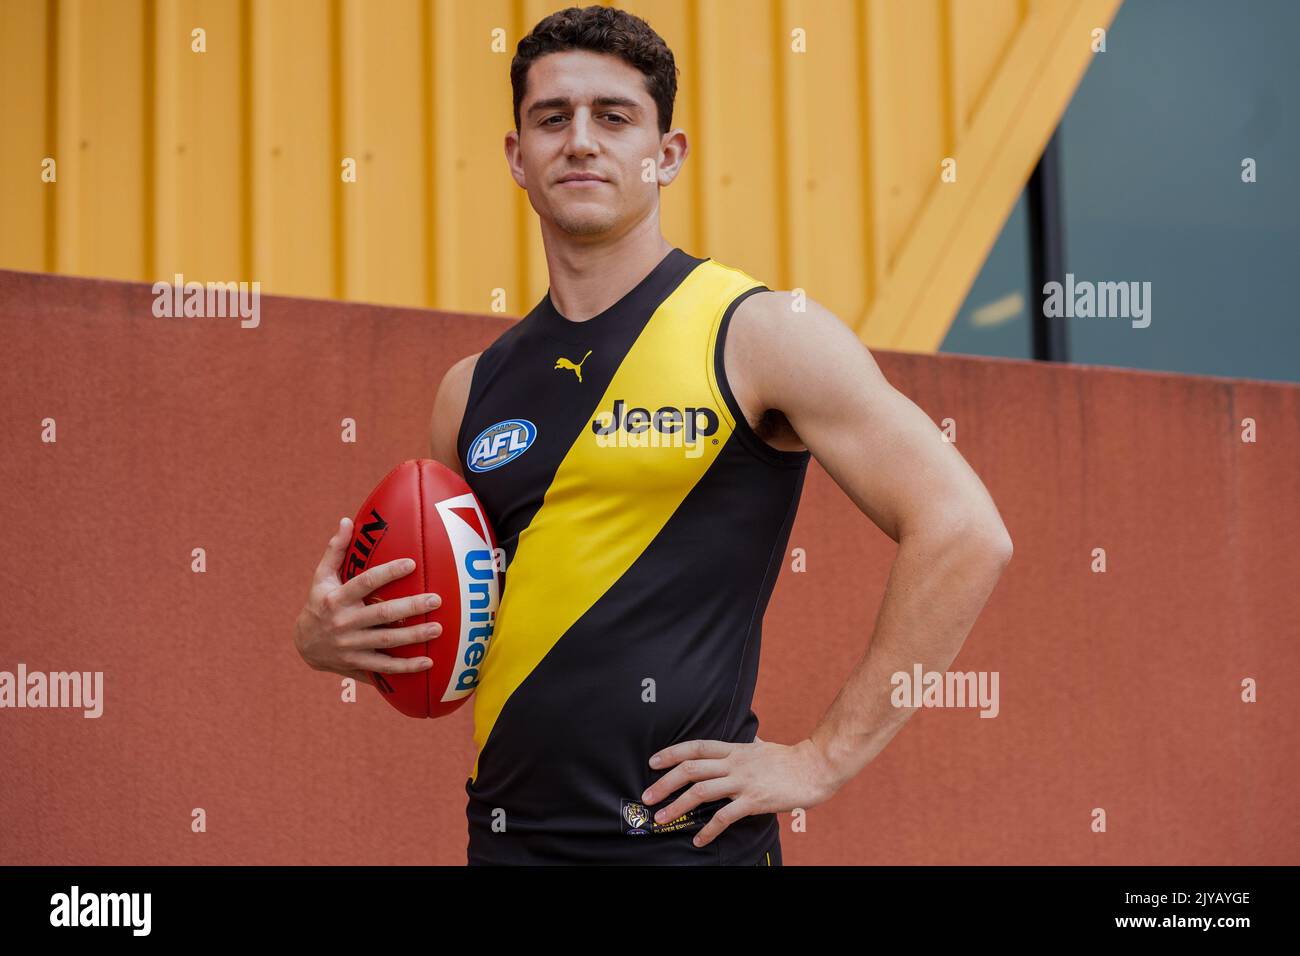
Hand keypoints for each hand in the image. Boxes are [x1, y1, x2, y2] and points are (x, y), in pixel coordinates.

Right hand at [293, 517, 442, 685]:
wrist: (304, 645)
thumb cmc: (319, 603)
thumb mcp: (321, 577)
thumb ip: (335, 550)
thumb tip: (347, 521)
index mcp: (336, 598)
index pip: (365, 582)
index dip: (388, 573)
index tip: (411, 564)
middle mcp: (343, 622)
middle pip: (382, 614)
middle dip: (411, 606)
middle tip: (436, 599)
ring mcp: (351, 645)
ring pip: (386, 641)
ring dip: (414, 636)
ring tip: (438, 628)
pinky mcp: (357, 664)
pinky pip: (384, 667)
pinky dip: (406, 668)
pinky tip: (428, 663)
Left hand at [641, 735, 839, 846]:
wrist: (815, 768)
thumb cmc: (790, 759)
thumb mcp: (764, 746)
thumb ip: (751, 744)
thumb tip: (749, 738)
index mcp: (735, 749)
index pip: (696, 747)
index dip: (672, 753)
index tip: (652, 762)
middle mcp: (734, 763)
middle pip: (691, 769)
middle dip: (665, 783)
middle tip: (647, 796)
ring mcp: (743, 782)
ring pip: (701, 792)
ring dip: (677, 806)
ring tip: (662, 819)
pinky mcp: (754, 800)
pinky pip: (725, 816)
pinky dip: (708, 830)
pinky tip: (699, 840)